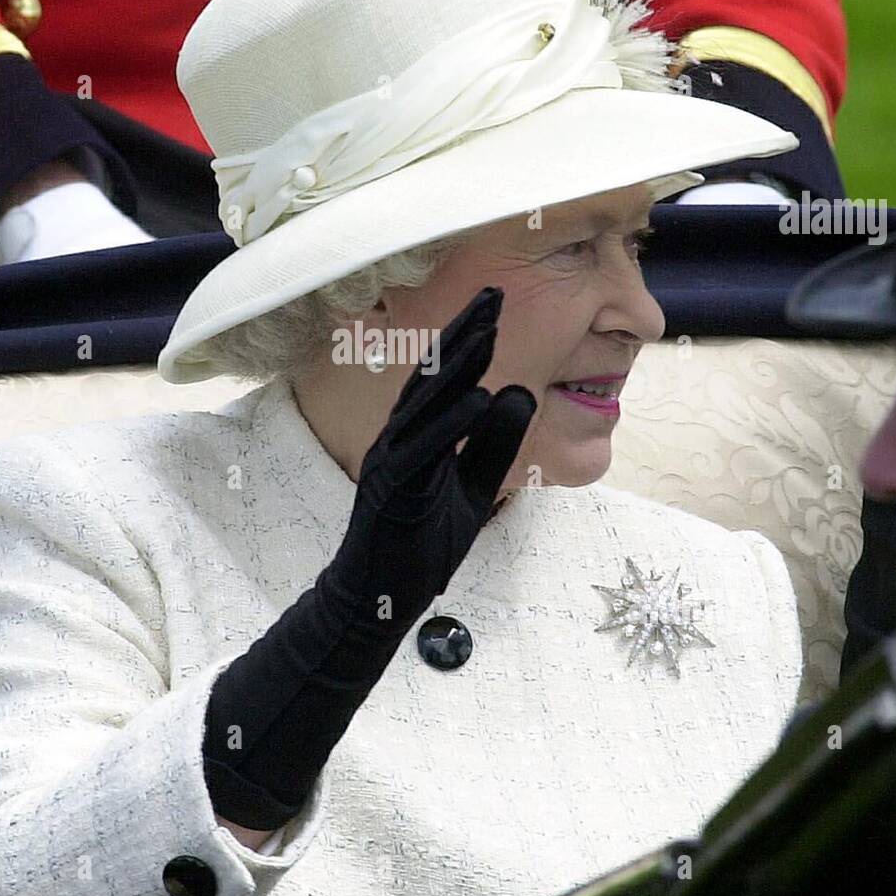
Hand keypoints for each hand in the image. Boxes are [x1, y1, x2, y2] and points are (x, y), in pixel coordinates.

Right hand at [322, 286, 536, 630]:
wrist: (376, 601)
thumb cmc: (419, 545)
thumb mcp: (473, 488)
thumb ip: (495, 445)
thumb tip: (519, 392)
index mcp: (414, 435)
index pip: (443, 378)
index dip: (468, 337)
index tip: (495, 300)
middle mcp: (396, 439)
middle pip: (430, 377)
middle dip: (463, 333)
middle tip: (494, 293)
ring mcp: (388, 464)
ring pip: (424, 406)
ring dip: (457, 367)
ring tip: (489, 332)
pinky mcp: (389, 493)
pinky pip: (422, 453)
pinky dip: (451, 425)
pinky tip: (479, 399)